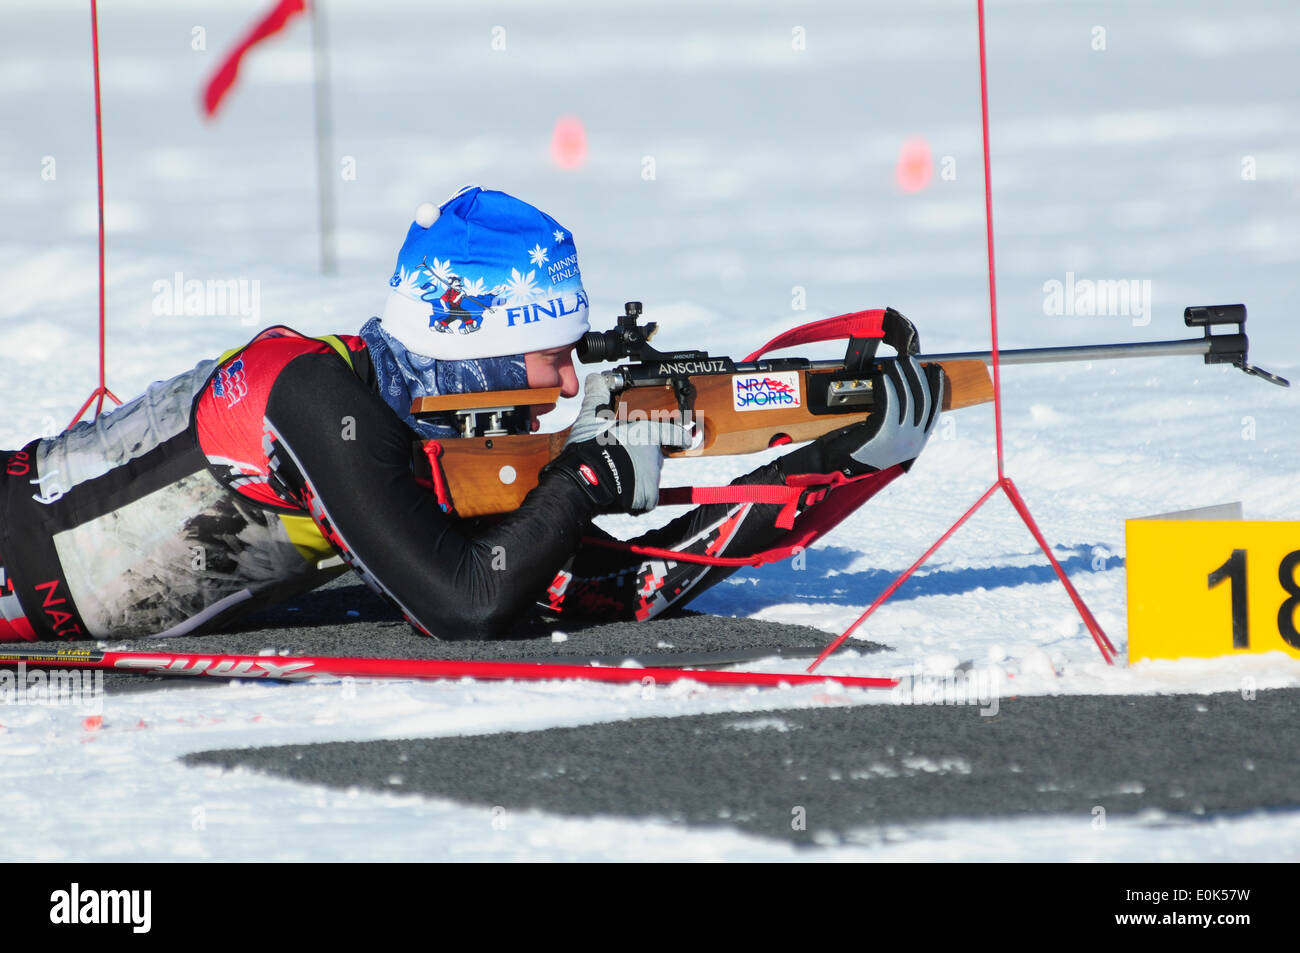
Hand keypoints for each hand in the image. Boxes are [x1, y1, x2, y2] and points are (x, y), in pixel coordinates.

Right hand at [546, 373, 689, 512]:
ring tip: (614, 474)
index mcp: (647, 434)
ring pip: (649, 477)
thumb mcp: (592, 415)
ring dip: (636, 476)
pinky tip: (618, 490)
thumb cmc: (592, 447)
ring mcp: (653, 478)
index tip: (685, 440)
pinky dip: (634, 496)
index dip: (680, 436)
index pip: (674, 434)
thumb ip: (598, 394)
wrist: (587, 479)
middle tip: (620, 458)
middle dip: (641, 458)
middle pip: (654, 457)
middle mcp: (655, 456)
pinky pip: (644, 498)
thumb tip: (596, 378)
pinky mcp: (647, 499)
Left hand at [781, 309, 944, 476]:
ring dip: (901, 377)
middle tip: (908, 360)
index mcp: (918, 441)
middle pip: (923, 401)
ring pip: (908, 400)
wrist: (840, 467)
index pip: (934, 408)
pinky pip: (890, 406)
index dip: (936, 386)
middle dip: (916, 376)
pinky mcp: (884, 435)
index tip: (933, 368)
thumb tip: (905, 389)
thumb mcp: (888, 435)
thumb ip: (901, 419)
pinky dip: (888, 389)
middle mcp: (914, 441)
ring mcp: (901, 439)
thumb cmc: (859, 448)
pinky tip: (884, 377)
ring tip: (894, 364)